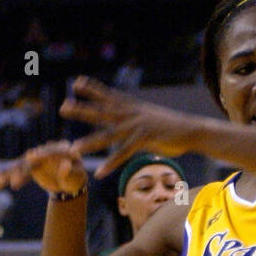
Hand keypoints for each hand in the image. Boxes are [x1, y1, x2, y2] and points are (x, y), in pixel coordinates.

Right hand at [0, 141, 87, 194]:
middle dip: (22, 169)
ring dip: (10, 174)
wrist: (69, 183)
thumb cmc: (76, 178)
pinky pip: (16, 171)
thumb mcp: (78, 176)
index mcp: (60, 149)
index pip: (50, 151)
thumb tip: (64, 167)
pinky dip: (7, 176)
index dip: (40, 154)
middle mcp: (45, 151)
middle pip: (32, 158)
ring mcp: (35, 158)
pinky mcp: (28, 167)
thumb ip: (71, 171)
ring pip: (21, 165)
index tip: (30, 156)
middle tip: (15, 178)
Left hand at [63, 76, 197, 177]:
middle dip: (82, 110)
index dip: (93, 89)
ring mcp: (137, 127)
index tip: (77, 82)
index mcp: (134, 108)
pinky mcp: (144, 141)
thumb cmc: (174, 127)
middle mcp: (132, 115)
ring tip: (72, 149)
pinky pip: (123, 155)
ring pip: (108, 136)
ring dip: (89, 143)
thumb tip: (133, 121)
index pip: (110, 96)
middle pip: (102, 112)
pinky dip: (111, 165)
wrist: (192, 130)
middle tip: (62, 106)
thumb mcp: (153, 117)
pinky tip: (100, 173)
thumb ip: (139, 119)